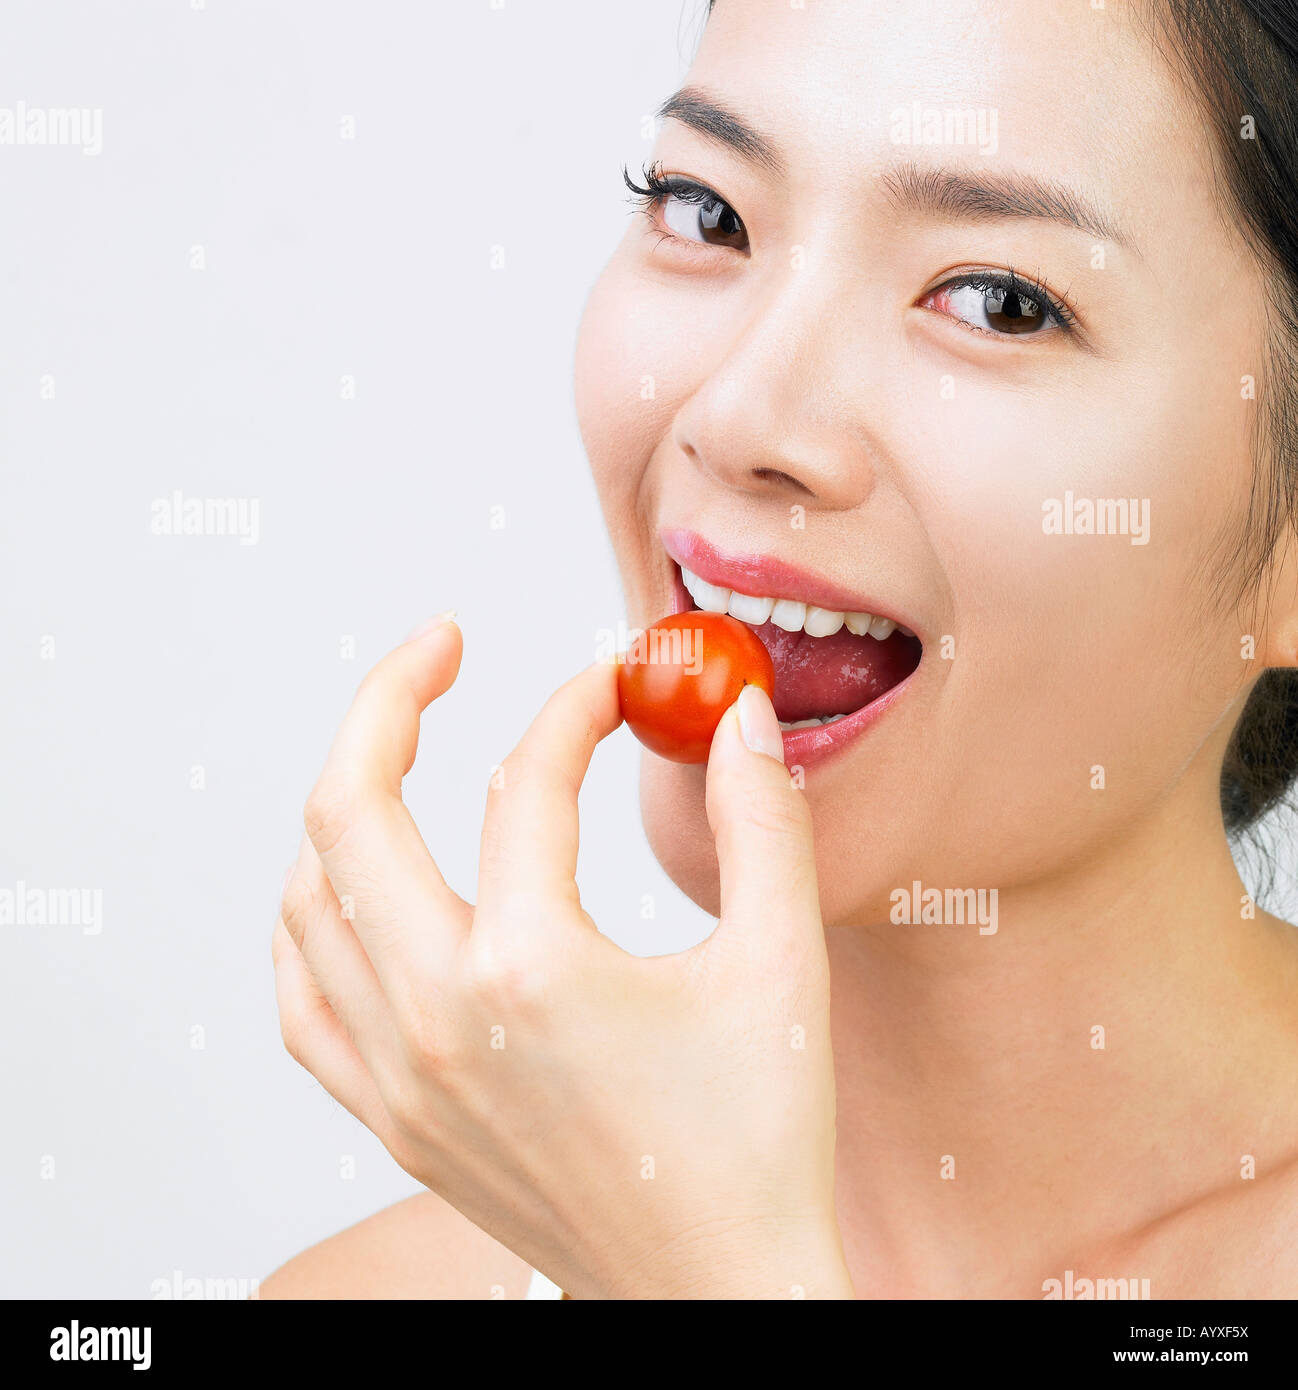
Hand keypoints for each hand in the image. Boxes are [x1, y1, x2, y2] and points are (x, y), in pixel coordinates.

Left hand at [272, 615, 853, 1298]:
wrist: (717, 1294)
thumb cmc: (757, 1145)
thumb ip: (760, 819)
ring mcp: (400, 1075)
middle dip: (389, 701)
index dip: (574, 705)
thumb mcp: (781, 964)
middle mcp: (439, 1019)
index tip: (612, 681)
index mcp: (532, 973)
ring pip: (304, 899)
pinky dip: (307, 920)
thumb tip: (733, 715)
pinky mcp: (393, 1119)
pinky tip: (346, 890)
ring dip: (341, 804)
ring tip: (395, 754)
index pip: (527, 783)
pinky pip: (300, 998)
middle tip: (438, 647)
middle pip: (349, 810)